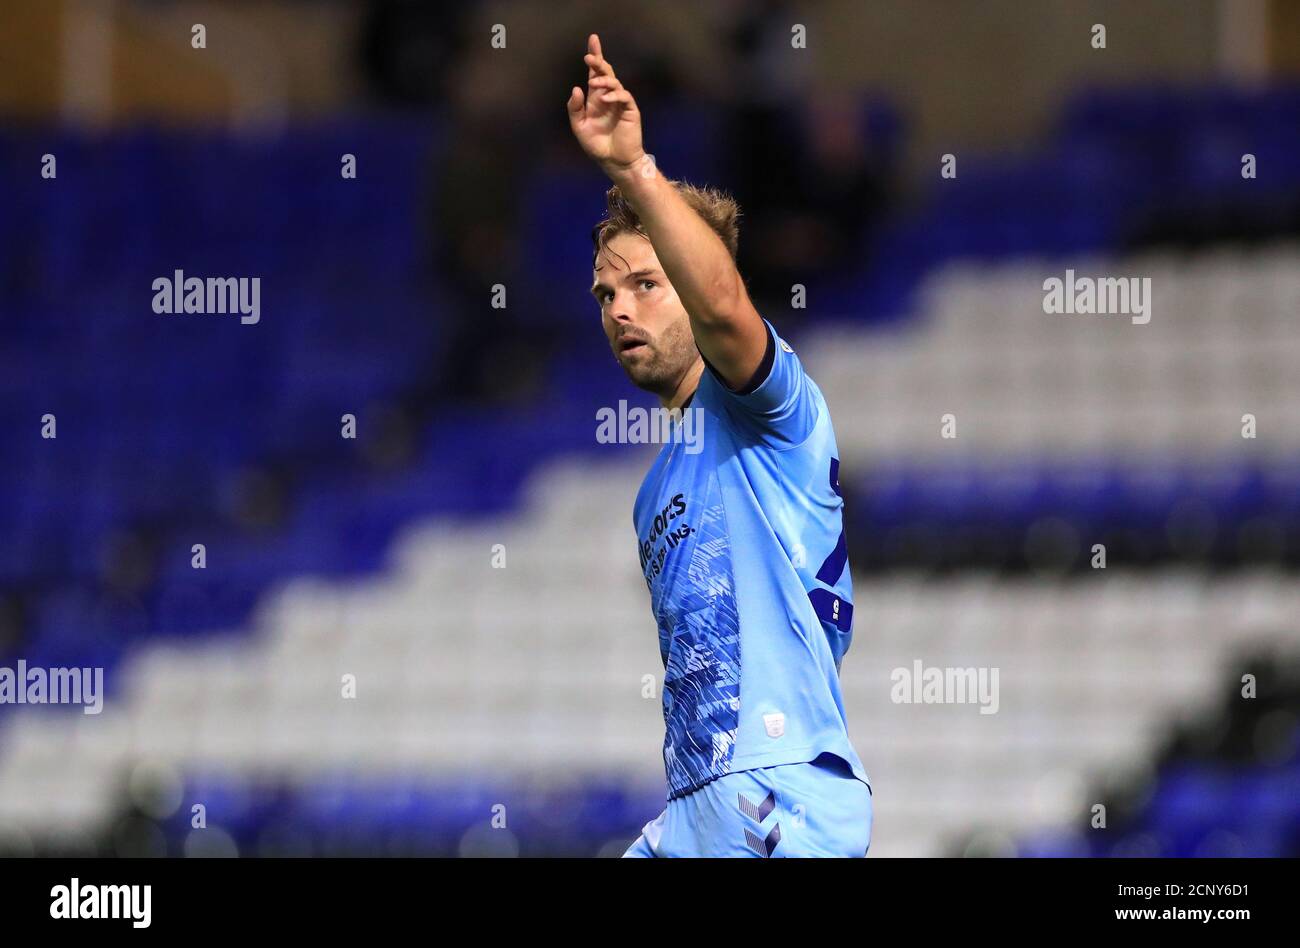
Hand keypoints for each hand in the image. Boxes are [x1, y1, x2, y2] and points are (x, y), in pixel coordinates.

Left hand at [566, 34, 645, 176]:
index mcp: (596, 99)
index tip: (592, 40)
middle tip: (589, 56)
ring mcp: (620, 103)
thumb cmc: (598, 145)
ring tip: (592, 84)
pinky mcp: (630, 110)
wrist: (614, 162)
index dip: (595, 57)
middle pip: (606, 72)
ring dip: (603, 80)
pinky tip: (604, 99)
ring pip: (614, 82)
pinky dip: (614, 95)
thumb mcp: (580, 127)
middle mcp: (608, 97)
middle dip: (598, 62)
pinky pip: (624, 97)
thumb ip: (575, 109)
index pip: (595, 73)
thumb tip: (576, 88)